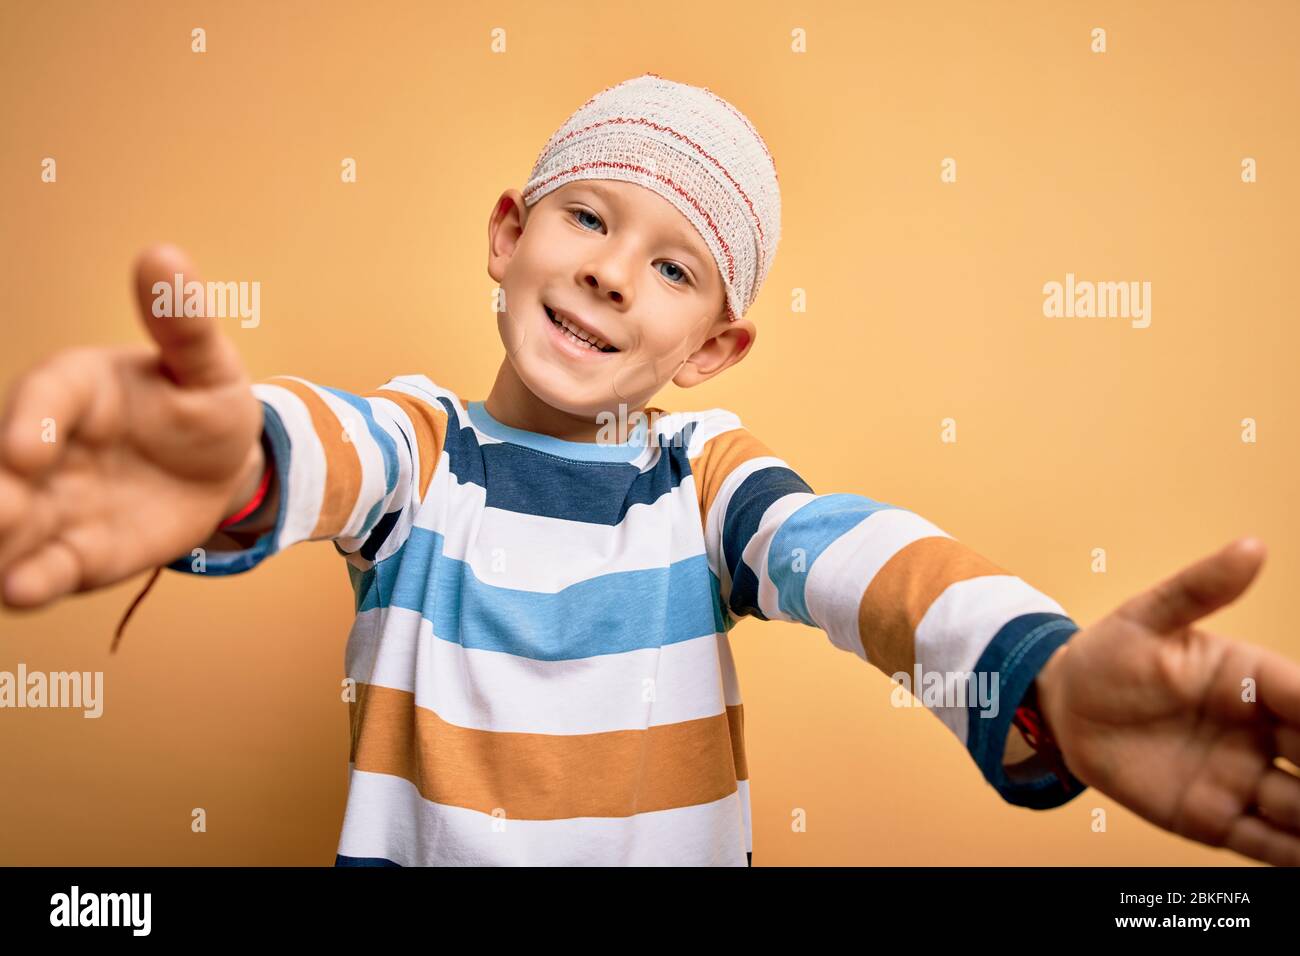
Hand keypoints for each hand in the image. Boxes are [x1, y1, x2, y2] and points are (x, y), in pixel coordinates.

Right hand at [0, 244, 263, 609]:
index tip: (24, 451)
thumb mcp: (209, 367)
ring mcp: (56, 501)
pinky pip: (46, 568)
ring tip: (4, 574)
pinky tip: (23, 592)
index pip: (44, 397)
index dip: (30, 422)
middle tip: (0, 513)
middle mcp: (49, 445)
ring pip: (11, 525)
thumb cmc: (206, 404)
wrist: (223, 468)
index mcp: (76, 388)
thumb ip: (182, 323)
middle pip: (6, 468)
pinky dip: (32, 581)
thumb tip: (163, 256)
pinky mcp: (75, 551)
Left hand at [1033, 536, 1299, 864]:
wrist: (1063, 708)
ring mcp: (1241, 777)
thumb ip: (1199, 589)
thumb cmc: (1109, 654)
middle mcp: (1261, 732)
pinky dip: (1290, 855)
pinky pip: (1266, 844)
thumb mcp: (1146, 617)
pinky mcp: (1215, 817)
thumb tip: (1253, 546)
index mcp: (1255, 680)